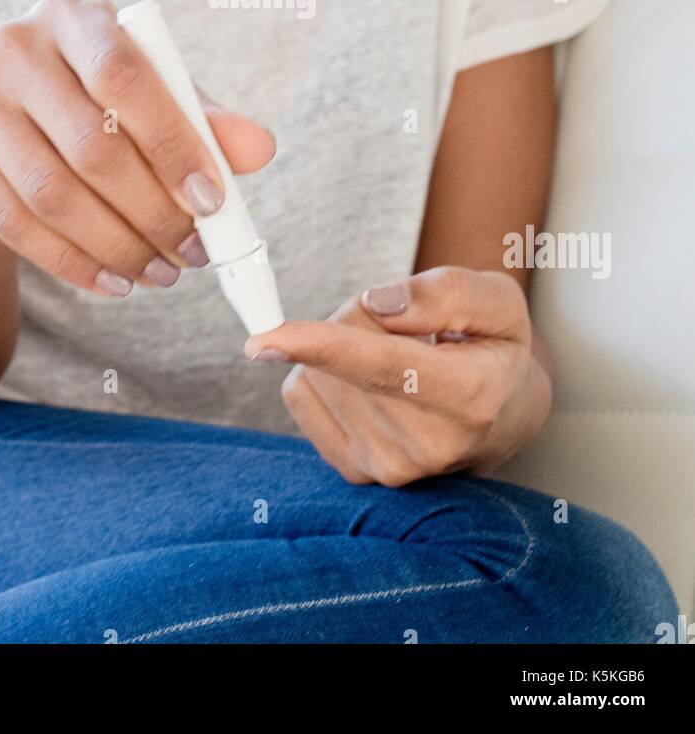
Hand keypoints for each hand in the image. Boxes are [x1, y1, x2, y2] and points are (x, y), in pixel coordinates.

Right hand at [0, 0, 274, 297]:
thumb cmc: (94, 102)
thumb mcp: (150, 97)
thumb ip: (203, 119)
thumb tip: (259, 149)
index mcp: (73, 13)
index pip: (124, 75)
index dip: (174, 143)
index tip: (214, 202)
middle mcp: (12, 44)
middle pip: (91, 145)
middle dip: (152, 212)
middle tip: (194, 251)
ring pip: (52, 194)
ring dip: (117, 245)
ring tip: (162, 272)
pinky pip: (15, 224)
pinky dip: (73, 263)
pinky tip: (114, 281)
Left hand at [244, 265, 550, 485]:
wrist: (503, 415)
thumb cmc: (496, 347)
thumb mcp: (497, 301)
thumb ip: (446, 293)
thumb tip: (376, 305)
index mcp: (470, 397)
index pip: (383, 367)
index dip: (320, 346)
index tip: (264, 340)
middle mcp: (428, 445)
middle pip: (344, 350)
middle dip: (362, 315)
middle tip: (409, 328)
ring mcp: (390, 468)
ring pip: (316, 372)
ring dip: (342, 346)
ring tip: (398, 357)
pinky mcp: (357, 472)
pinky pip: (300, 396)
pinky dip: (322, 374)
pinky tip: (368, 383)